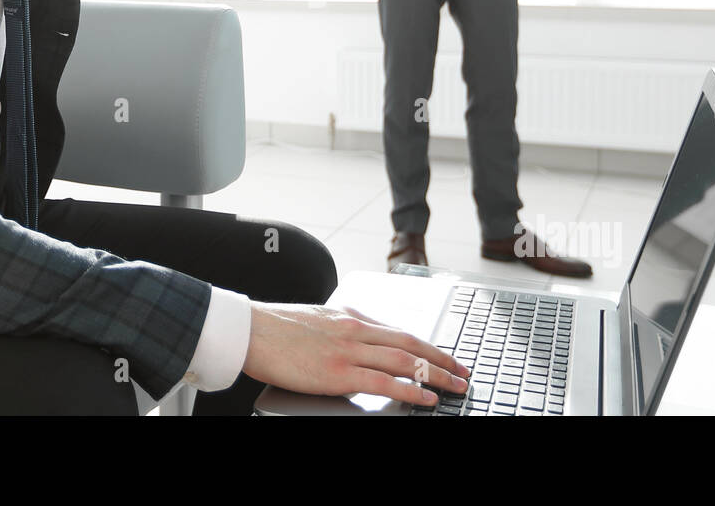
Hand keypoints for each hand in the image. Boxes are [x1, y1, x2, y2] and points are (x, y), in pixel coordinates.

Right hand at [242, 302, 469, 405]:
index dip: (428, 345)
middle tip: (464, 371)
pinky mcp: (338, 373)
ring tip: (456, 386)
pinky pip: (385, 382)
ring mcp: (349, 351)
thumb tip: (363, 339)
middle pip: (411, 344)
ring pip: (405, 362)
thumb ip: (343, 327)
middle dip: (442, 359)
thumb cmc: (277, 327)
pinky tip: (427, 398)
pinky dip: (411, 390)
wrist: (251, 329)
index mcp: (351, 316)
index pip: (400, 330)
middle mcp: (355, 330)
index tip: (445, 356)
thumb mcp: (319, 317)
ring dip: (436, 375)